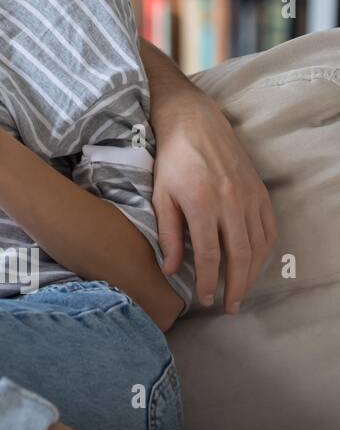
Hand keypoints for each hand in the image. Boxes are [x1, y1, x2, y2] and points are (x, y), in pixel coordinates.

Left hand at [151, 92, 277, 313]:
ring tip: (241, 291)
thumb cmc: (172, 161)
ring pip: (258, 245)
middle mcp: (230, 203)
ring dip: (252, 273)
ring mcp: (249, 197)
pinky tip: (255, 263)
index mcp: (202, 204)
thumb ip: (168, 234)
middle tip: (230, 306)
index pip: (210, 255)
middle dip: (235, 286)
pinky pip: (268, 229)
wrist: (195, 124)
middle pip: (239, 256)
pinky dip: (264, 251)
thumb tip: (170, 269)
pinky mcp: (260, 192)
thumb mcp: (160, 195)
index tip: (205, 299)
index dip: (208, 281)